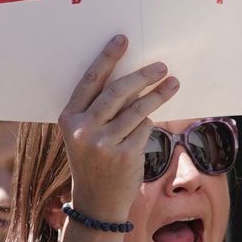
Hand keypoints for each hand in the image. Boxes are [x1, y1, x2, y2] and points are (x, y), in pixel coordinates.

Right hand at [58, 36, 176, 223]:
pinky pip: (145, 128)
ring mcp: (103, 142)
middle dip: (141, 75)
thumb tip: (131, 79)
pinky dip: (151, 121)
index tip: (122, 40)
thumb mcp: (84, 134)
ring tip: (173, 82)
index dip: (107, 58)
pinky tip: (154, 117)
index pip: (90, 80)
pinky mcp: (124, 154)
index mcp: (69, 117)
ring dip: (158, 94)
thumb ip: (99, 109)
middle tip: (160, 66)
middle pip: (117, 91)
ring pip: (137, 109)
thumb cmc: (94, 161)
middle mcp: (83, 128)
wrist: (97, 201)